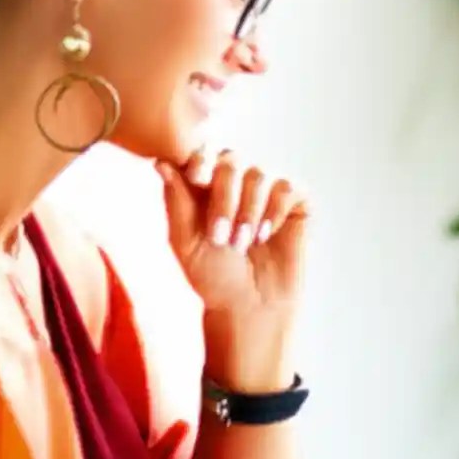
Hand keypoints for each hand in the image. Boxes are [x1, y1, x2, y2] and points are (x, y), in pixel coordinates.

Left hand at [155, 149, 308, 391]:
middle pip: (231, 160)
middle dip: (223, 197)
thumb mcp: (184, 241)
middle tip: (220, 236)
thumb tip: (161, 162)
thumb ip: (176, 202)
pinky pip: (286, 188)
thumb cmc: (214, 277)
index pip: (203, 153)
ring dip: (248, 211)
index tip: (196, 180)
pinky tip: (265, 236)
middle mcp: (238, 183)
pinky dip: (273, 211)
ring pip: (258, 174)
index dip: (200, 159)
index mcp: (207, 186)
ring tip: (242, 244)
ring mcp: (268, 191)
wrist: (249, 306)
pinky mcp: (296, 202)